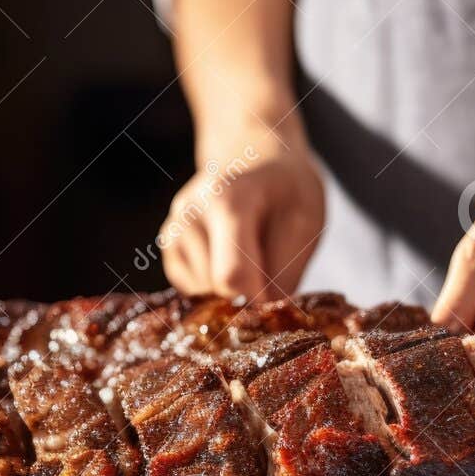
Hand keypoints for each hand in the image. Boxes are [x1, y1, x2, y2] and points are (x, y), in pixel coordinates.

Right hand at [158, 126, 325, 302]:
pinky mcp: (169, 244)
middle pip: (216, 289)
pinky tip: (231, 257)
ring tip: (251, 254)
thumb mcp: (306, 224)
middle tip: (268, 269)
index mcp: (228, 200)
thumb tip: (261, 316)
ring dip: (232, 290)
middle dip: (246, 294)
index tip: (277, 296)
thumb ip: (284, 272)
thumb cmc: (288, 192)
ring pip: (203, 294)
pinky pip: (193, 290)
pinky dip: (216, 286)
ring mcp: (174, 228)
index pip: (232, 277)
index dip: (259, 300)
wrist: (259, 158)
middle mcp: (190, 213)